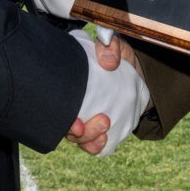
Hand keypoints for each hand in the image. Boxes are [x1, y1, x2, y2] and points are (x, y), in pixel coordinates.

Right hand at [68, 29, 150, 155]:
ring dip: (87, 138)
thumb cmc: (118, 57)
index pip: (54, 99)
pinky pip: (91, 143)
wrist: (135, 71)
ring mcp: (83, 116)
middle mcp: (71, 101)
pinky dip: (95, 145)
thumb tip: (108, 62)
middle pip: (63, 124)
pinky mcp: (96, 127)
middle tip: (86, 124)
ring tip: (104, 127)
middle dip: (73, 131)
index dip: (58, 114)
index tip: (75, 120)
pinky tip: (103, 140)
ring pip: (76, 136)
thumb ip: (111, 45)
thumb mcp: (116, 45)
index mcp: (68, 81)